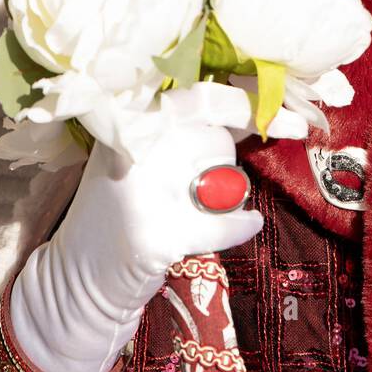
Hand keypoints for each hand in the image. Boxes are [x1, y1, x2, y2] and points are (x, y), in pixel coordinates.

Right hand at [8, 82, 306, 371]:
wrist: (80, 275)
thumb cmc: (118, 204)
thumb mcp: (135, 150)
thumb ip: (181, 123)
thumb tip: (253, 96)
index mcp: (128, 116)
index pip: (202, 97)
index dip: (247, 102)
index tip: (291, 114)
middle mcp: (133, 145)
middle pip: (216, 140)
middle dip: (224, 159)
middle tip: (203, 181)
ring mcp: (144, 189)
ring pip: (224, 179)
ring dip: (227, 195)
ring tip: (195, 208)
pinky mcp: (158, 233)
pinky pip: (225, 223)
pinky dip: (240, 225)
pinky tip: (246, 224)